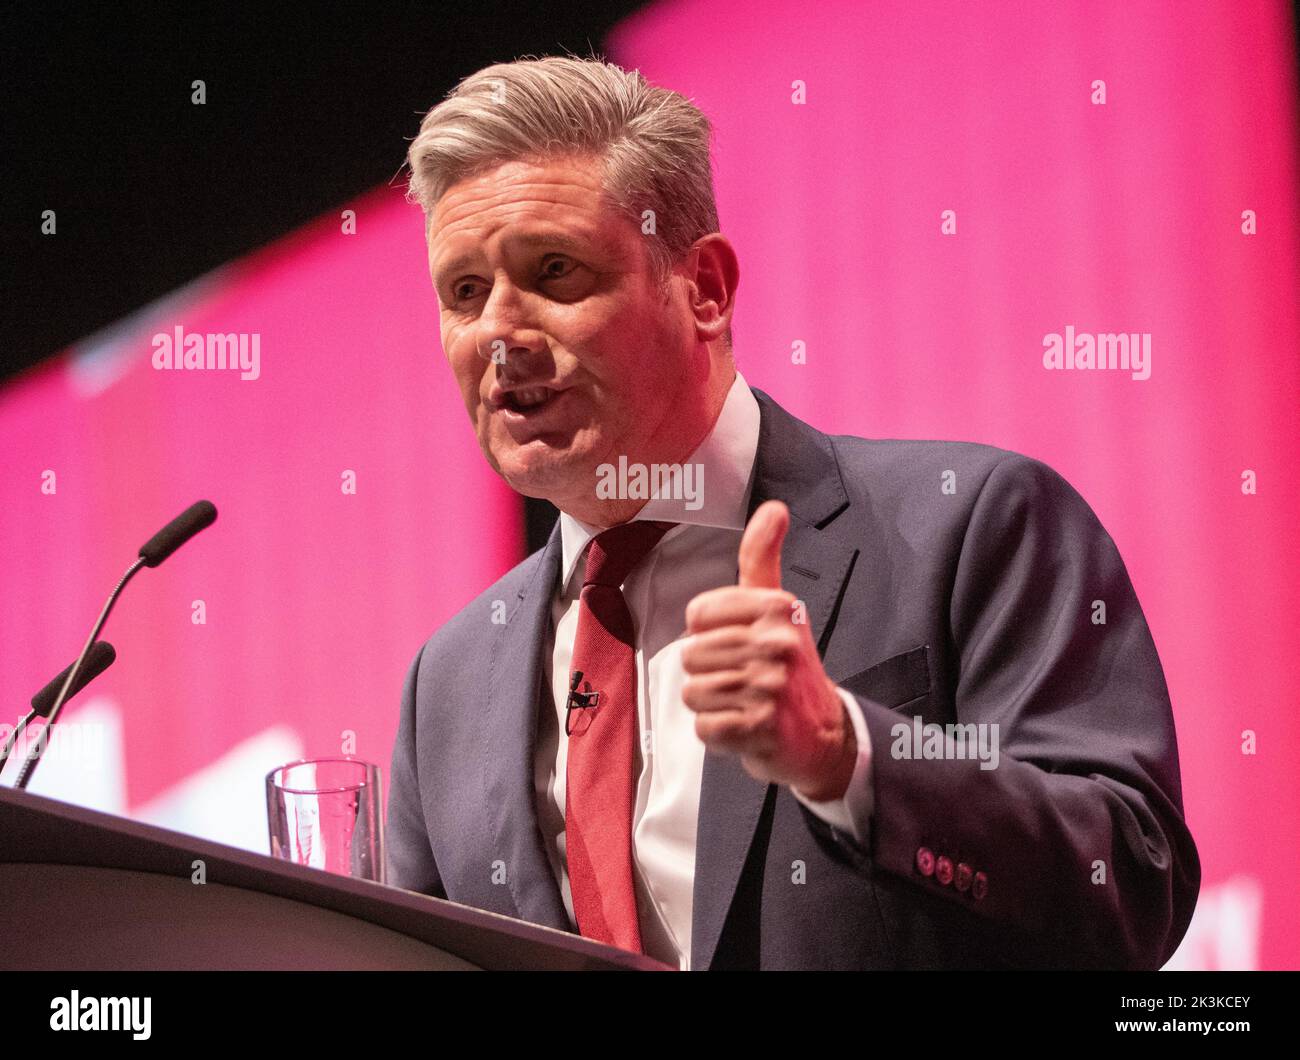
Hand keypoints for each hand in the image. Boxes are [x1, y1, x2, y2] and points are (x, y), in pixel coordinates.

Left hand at [681, 499, 855, 799]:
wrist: (824, 733)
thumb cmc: (791, 665)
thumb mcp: (779, 606)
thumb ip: (763, 556)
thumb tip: (774, 508)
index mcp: (776, 608)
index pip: (696, 615)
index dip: (707, 633)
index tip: (736, 642)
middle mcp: (776, 644)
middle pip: (690, 654)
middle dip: (708, 671)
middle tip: (742, 678)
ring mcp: (769, 688)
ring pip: (693, 691)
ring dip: (711, 703)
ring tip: (742, 701)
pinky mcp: (760, 728)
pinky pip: (704, 727)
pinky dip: (717, 732)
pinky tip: (744, 725)